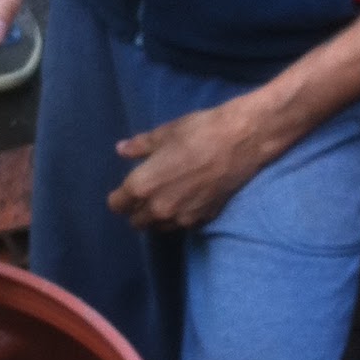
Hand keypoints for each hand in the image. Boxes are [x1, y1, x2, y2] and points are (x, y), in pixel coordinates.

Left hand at [107, 94, 271, 229]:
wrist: (241, 142)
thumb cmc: (199, 132)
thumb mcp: (164, 134)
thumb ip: (139, 147)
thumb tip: (121, 149)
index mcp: (142, 186)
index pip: (117, 205)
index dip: (118, 197)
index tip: (124, 191)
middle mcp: (158, 208)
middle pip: (136, 222)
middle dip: (136, 210)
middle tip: (145, 195)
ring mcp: (181, 218)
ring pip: (158, 227)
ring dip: (156, 217)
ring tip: (166, 198)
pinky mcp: (202, 220)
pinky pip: (181, 225)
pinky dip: (179, 217)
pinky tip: (187, 200)